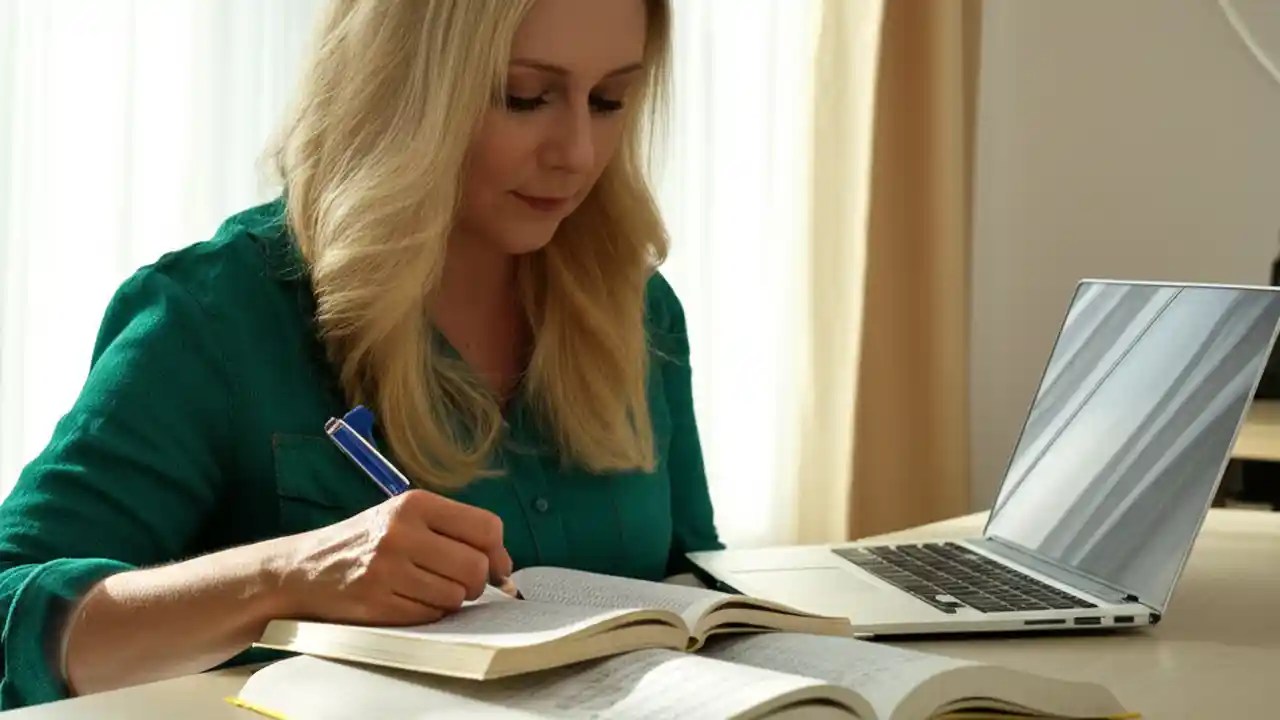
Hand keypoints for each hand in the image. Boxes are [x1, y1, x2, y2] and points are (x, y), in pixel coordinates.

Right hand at [270, 490, 512, 625]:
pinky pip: (429, 616)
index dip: (498, 553)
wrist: (302, 569)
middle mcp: (401, 532)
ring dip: (450, 600)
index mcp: (415, 504)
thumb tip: (503, 567)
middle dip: (475, 583)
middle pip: (475, 567)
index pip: (486, 528)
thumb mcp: (404, 517)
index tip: (496, 568)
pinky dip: (427, 614)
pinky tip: (407, 601)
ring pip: (455, 596)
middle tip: (457, 582)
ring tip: (426, 589)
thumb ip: (454, 531)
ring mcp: (387, 569)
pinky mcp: (376, 603)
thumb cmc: (365, 542)